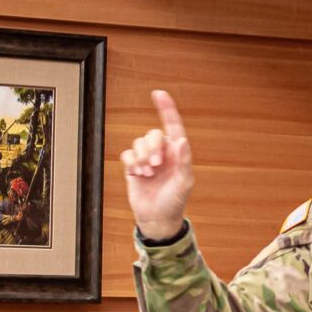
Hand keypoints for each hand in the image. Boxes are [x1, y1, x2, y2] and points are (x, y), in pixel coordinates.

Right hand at [120, 90, 193, 238]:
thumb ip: (184, 162)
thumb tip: (182, 141)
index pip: (173, 126)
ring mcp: (148, 159)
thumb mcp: (184, 183)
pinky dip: (131, 162)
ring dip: (142, 157)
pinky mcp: (133, 167)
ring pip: (138, 143)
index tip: (159, 93)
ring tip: (147, 173)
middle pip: (152, 135)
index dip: (166, 109)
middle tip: (156, 165)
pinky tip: (138, 174)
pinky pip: (127, 154)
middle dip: (151, 148)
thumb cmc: (175, 201)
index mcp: (178, 153)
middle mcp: (163, 153)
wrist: (158, 218)